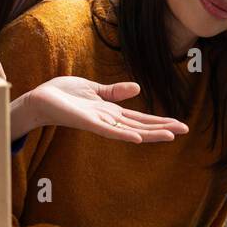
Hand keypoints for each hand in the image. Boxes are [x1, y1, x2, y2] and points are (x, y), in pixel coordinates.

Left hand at [12, 76, 188, 142]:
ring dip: (150, 133)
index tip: (180, 124)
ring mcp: (99, 123)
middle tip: (185, 130)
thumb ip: (115, 92)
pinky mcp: (87, 122)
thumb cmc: (65, 95)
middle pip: (141, 126)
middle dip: (163, 128)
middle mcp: (108, 120)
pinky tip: (137, 137)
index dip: (161, 121)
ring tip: (170, 136)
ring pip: (129, 130)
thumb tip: (138, 88)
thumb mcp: (95, 90)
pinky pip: (108, 130)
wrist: (41, 98)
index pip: (141, 118)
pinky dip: (123, 134)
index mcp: (111, 112)